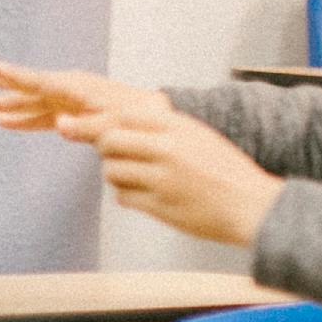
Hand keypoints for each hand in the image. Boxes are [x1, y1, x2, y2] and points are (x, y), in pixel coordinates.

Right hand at [0, 58, 158, 134]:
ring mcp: (67, 101)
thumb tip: (59, 125)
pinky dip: (22, 119)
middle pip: (25, 85)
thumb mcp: (115, 123)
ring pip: (27, 101)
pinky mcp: (70, 113)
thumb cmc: (138, 119)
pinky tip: (4, 122)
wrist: (156, 117)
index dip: (14, 75)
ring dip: (1, 103)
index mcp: (76, 87)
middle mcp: (67, 89)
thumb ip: (87, 126)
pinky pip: (40, 116)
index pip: (38, 80)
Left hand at [73, 97, 281, 249]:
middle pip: (108, 141)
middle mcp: (168, 149)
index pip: (121, 114)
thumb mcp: (196, 136)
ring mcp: (163, 179)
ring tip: (137, 176)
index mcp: (178, 125)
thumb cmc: (223, 169)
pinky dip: (127, 196)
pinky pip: (123, 197)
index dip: (95, 121)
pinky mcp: (160, 207)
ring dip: (115, 174)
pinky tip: (146, 195)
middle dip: (102, 148)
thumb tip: (111, 124)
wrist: (252, 205)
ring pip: (111, 171)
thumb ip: (159, 128)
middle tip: (113, 154)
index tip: (69, 125)